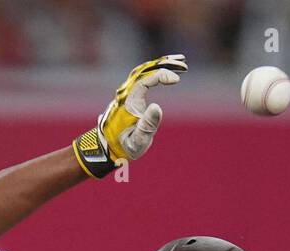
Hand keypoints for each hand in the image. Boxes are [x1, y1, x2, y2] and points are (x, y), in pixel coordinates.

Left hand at [73, 54, 187, 177]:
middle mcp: (125, 95)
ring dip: (160, 65)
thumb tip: (156, 107)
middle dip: (164, 65)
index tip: (176, 79)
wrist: (107, 149)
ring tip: (180, 62)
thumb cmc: (123, 147)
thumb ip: (147, 125)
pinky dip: (155, 72)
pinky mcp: (129, 98)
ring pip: (142, 72)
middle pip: (143, 71)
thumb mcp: (137, 140)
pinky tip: (167, 72)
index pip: (144, 80)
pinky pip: (142, 79)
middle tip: (183, 63)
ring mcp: (126, 95)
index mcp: (128, 103)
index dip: (161, 75)